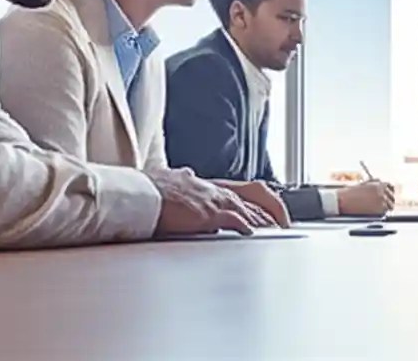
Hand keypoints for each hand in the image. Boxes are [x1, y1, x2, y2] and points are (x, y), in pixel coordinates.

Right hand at [145, 168, 279, 236]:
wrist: (136, 196)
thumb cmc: (144, 193)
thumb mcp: (166, 184)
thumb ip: (179, 186)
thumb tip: (182, 183)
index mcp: (201, 184)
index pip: (235, 192)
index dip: (252, 204)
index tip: (263, 213)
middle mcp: (211, 189)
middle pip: (249, 198)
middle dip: (267, 211)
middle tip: (281, 223)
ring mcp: (211, 200)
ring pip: (247, 209)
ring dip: (263, 221)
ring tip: (275, 232)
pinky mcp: (208, 213)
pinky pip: (236, 220)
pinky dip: (247, 226)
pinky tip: (254, 233)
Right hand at [337, 181, 395, 215]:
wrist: (341, 201)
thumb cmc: (350, 193)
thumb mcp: (364, 184)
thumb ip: (375, 185)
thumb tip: (383, 188)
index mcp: (378, 183)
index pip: (390, 186)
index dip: (389, 191)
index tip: (388, 195)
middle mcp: (382, 191)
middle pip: (391, 197)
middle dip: (388, 200)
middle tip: (384, 204)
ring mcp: (381, 201)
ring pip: (389, 205)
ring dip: (385, 207)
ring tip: (377, 209)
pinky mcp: (379, 210)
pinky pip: (384, 213)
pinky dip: (381, 213)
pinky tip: (375, 213)